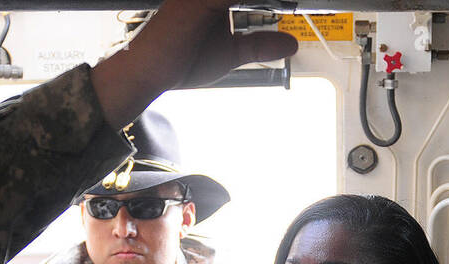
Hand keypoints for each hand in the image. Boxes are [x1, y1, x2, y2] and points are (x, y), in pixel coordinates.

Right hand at [91, 0, 298, 125]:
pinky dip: (258, 1)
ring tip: (292, 4)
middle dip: (276, 0)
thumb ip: (258, 45)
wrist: (147, 72)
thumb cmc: (180, 60)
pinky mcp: (198, 2)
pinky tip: (277, 6)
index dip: (275, 1)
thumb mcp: (230, 52)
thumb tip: (290, 43)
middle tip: (301, 3)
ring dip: (269, 1)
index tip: (295, 4)